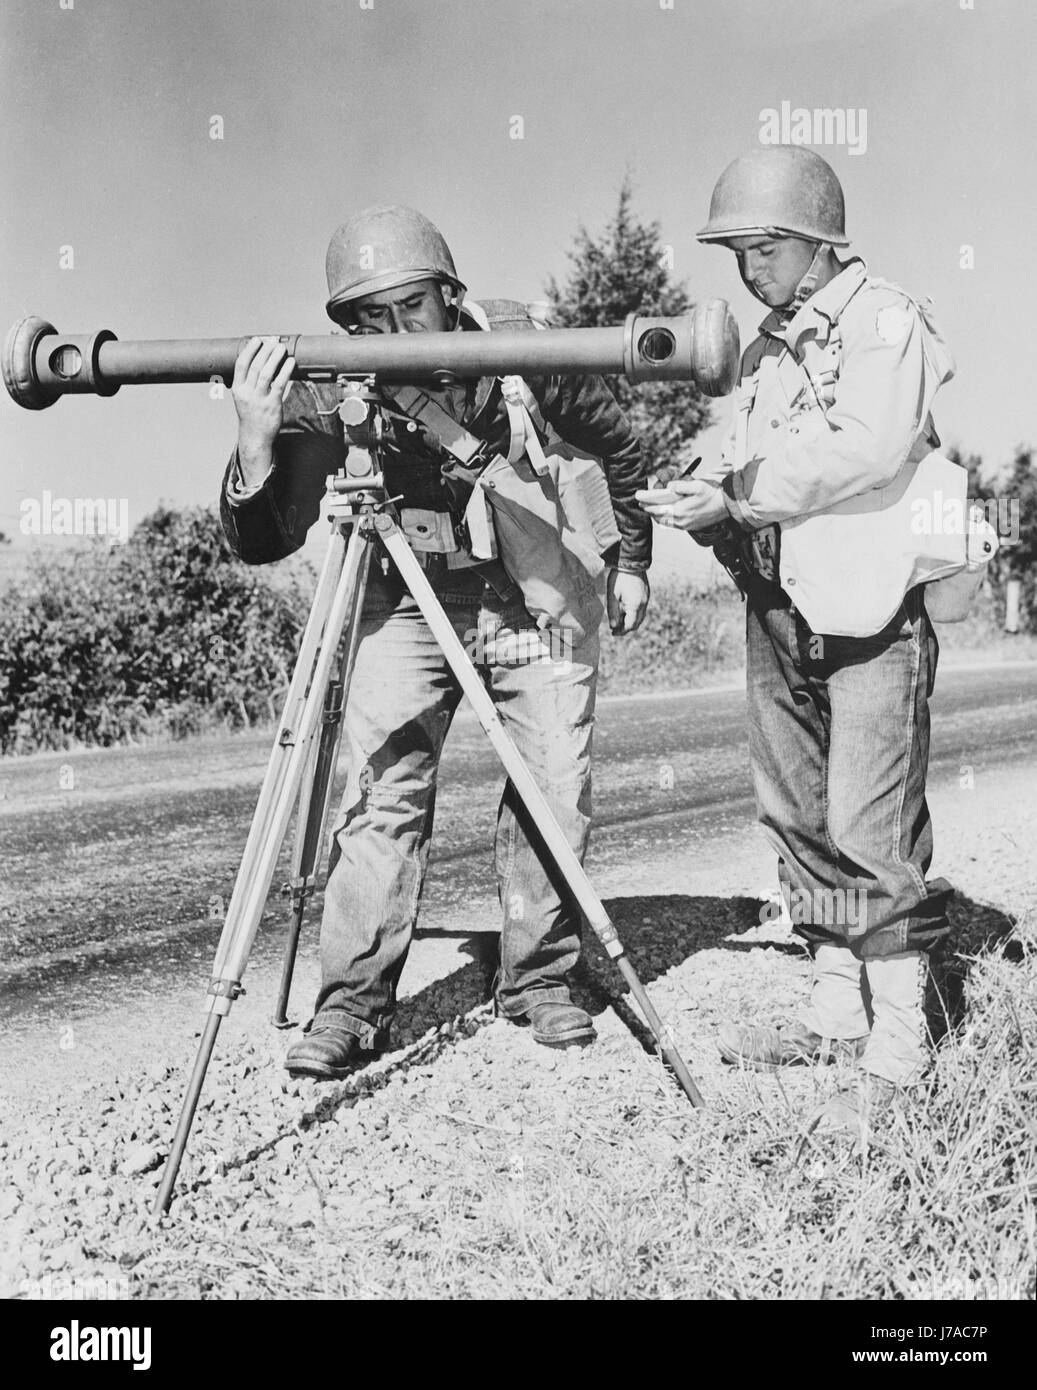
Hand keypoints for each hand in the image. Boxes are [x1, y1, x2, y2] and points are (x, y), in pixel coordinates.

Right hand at [231, 336, 295, 485]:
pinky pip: (279, 384)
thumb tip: (262, 361)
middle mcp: (246, 393)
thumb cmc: (252, 414)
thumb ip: (249, 381)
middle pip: (255, 366)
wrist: (255, 437)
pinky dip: (285, 371)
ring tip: (282, 348)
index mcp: (237, 389)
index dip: (250, 349)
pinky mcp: (272, 405)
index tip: (258, 339)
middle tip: (274, 340)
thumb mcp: (244, 397)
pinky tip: (291, 363)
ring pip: (266, 373)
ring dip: (275, 358)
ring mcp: (259, 400)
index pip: (241, 364)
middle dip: (265, 350)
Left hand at [607, 568, 649, 635]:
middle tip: (615, 630)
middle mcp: (643, 604)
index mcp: (635, 605)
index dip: (622, 631)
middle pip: (637, 623)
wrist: (631, 561)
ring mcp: (646, 599)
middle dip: (626, 628)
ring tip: (619, 621)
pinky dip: (634, 614)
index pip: (630, 625)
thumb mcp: (613, 595)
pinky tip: (625, 611)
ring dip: (630, 621)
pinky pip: (641, 609)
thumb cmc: (619, 577)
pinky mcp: (646, 594)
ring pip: (640, 617)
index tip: (613, 633)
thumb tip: (614, 627)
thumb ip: (613, 612)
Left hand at [638, 478, 728, 533]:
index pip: (657, 510)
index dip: (646, 505)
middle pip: (660, 518)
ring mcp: (686, 526)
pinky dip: (668, 520)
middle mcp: (681, 521)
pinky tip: (668, 514)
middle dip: (651, 512)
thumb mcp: (696, 485)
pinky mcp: (691, 527)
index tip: (639, 501)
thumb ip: (680, 485)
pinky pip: (674, 525)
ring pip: (666, 523)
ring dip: (659, 516)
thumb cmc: (711, 494)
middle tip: (645, 505)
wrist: (726, 506)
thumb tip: (668, 487)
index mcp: (679, 511)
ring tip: (654, 510)